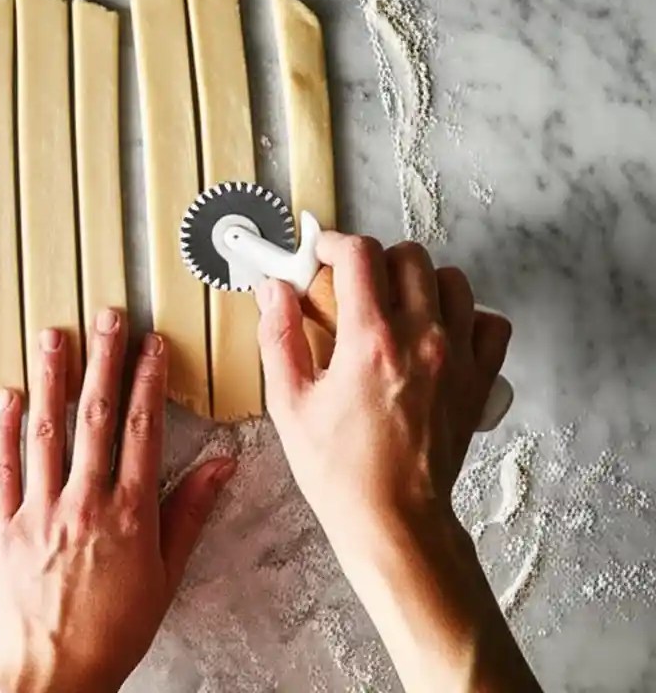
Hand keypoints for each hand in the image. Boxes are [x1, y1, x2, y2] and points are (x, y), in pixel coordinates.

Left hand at [0, 309, 235, 692]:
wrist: (56, 673)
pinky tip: (8, 395)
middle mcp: (83, 502)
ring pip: (46, 432)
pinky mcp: (5, 526)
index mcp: (129, 512)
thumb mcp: (167, 575)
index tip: (150, 345)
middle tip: (106, 317)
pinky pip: (2, 469)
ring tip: (54, 336)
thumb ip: (189, 513)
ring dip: (51, 379)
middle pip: (94, 417)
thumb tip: (220, 465)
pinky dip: (3, 430)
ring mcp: (40, 511)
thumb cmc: (114, 630)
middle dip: (102, 361)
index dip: (145, 381)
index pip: (140, 429)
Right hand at [255, 234, 537, 690]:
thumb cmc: (340, 470)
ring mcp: (458, 358)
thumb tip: (272, 291)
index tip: (321, 255)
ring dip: (420, 281)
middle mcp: (421, 340)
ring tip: (395, 305)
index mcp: (370, 342)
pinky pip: (489, 322)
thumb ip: (279, 337)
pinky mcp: (480, 380)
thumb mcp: (289, 403)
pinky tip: (438, 332)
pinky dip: (467, 316)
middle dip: (375, 260)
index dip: (334, 244)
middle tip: (352, 285)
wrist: (393, 518)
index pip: (360, 255)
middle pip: (409, 257)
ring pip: (453, 281)